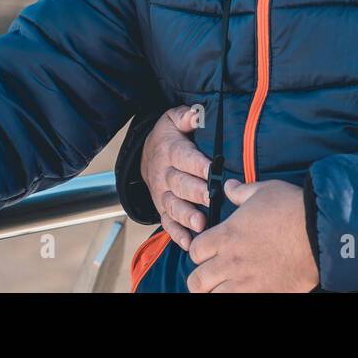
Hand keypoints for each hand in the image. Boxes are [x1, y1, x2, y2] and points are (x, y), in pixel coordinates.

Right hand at [140, 104, 210, 251]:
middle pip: (179, 184)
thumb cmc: (168, 136)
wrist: (146, 153)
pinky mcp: (162, 209)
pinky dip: (177, 235)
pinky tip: (189, 243)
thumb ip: (186, 117)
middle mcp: (164, 174)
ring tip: (200, 224)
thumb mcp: (173, 119)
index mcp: (170, 151)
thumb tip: (196, 114)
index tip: (212, 171)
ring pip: (172, 206)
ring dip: (186, 216)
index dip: (198, 165)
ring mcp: (162, 194)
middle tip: (210, 199)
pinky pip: (167, 223)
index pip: (184, 158)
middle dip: (195, 193)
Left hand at [186, 179, 318, 292]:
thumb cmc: (292, 209)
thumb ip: (241, 191)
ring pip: (213, 297)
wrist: (320, 233)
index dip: (199, 253)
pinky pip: (236, 304)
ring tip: (223, 289)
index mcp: (226, 235)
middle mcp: (230, 261)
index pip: (194, 251)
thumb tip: (229, 186)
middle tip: (210, 278)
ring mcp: (245, 282)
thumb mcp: (264, 191)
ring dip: (216, 293)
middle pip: (197, 281)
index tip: (208, 253)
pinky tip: (243, 293)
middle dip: (200, 280)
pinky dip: (236, 299)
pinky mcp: (263, 295)